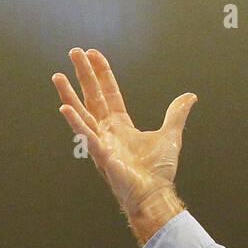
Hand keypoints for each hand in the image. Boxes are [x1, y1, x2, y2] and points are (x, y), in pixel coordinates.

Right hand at [52, 48, 195, 233]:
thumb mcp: (170, 135)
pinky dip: (75, 122)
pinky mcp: (101, 154)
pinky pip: (86, 135)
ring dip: (69, 95)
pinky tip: (65, 108)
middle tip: (74, 52)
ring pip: (82, 113)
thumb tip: (189, 96)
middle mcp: (108, 131)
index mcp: (121, 125)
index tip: (93, 54)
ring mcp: (102, 142)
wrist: (155, 194)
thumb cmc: (158, 172)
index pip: (109, 93)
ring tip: (57, 76)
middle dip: (83, 74)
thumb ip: (176, 114)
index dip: (102, 73)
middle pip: (93, 96)